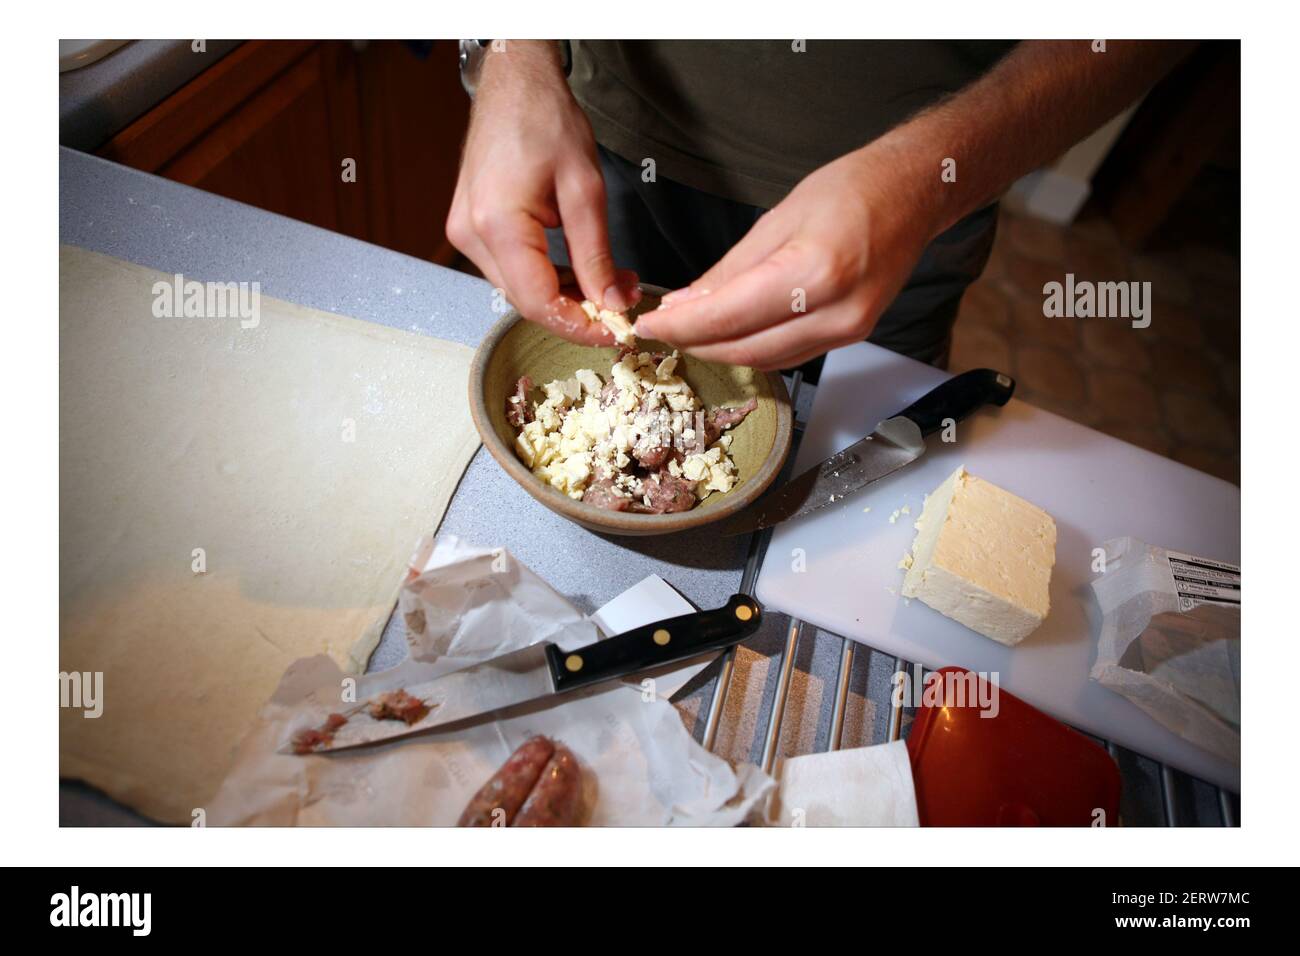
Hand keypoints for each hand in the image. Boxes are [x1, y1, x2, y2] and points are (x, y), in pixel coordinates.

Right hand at [446, 41, 640, 344]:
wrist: (513, 84)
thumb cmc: (544, 120)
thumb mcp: (585, 189)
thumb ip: (596, 254)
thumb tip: (611, 301)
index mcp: (496, 224)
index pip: (538, 301)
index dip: (579, 325)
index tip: (615, 331)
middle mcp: (471, 235)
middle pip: (527, 301)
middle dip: (577, 312)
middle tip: (622, 305)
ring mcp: (466, 233)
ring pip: (520, 289)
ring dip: (564, 296)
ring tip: (609, 283)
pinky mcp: (471, 229)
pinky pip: (512, 270)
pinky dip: (547, 277)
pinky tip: (579, 271)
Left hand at [634, 144, 940, 369]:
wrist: (912, 195)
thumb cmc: (852, 191)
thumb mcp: (777, 218)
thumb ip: (729, 270)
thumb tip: (686, 302)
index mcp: (814, 273)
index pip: (729, 316)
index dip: (682, 326)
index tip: (649, 324)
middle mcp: (834, 312)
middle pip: (744, 349)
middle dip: (694, 343)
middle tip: (661, 330)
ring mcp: (846, 330)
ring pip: (764, 360)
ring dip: (720, 352)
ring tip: (687, 333)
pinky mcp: (850, 337)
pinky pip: (788, 357)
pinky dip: (751, 350)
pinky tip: (728, 337)